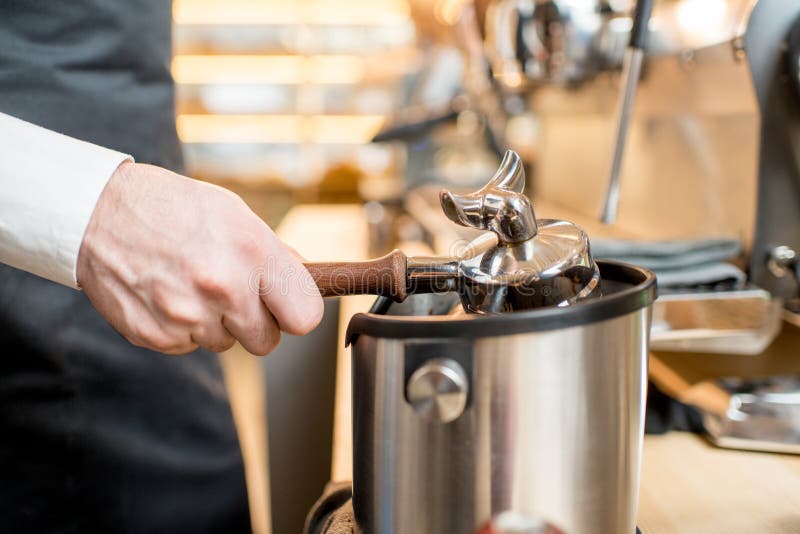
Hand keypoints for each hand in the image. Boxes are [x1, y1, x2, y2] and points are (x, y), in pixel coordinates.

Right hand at [76, 162, 322, 354]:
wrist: (97, 212)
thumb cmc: (171, 207)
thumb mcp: (233, 213)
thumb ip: (272, 252)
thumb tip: (304, 277)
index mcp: (252, 252)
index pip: (305, 317)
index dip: (295, 313)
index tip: (285, 306)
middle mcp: (223, 288)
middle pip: (266, 341)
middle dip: (255, 322)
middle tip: (233, 293)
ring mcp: (188, 316)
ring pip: (225, 343)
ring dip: (215, 322)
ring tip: (190, 283)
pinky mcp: (156, 336)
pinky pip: (187, 346)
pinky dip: (181, 327)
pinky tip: (166, 293)